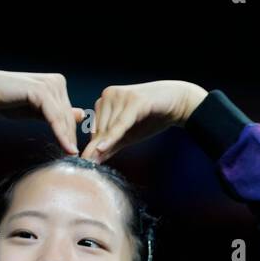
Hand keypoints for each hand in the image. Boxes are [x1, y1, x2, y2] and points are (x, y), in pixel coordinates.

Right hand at [0, 66, 84, 154]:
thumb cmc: (9, 101)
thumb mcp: (37, 110)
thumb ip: (57, 114)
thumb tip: (81, 115)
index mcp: (57, 83)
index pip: (68, 112)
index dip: (71, 132)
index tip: (74, 150)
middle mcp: (56, 82)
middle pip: (68, 115)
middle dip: (71, 137)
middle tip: (74, 156)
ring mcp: (49, 85)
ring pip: (63, 117)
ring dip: (67, 138)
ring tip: (71, 154)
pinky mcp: (41, 91)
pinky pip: (54, 117)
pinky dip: (60, 134)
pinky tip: (65, 147)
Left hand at [80, 81, 209, 164]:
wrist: (177, 103)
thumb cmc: (153, 118)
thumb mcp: (129, 135)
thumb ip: (111, 145)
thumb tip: (93, 160)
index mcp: (105, 101)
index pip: (95, 128)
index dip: (91, 147)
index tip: (82, 163)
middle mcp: (109, 95)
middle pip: (100, 128)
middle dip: (95, 148)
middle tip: (84, 165)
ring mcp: (120, 96)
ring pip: (108, 127)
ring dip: (102, 145)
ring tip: (91, 161)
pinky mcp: (133, 101)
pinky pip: (120, 123)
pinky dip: (112, 137)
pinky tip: (102, 149)